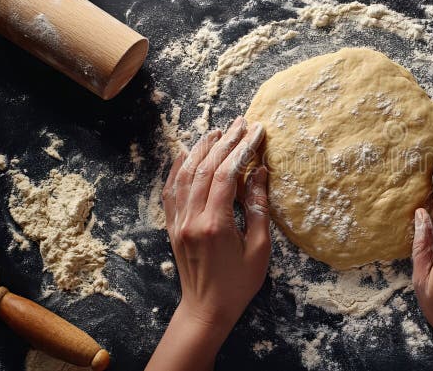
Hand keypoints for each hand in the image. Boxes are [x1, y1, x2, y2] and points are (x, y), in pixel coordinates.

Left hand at [146, 117, 270, 370]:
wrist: (206, 309)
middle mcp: (191, 219)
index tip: (257, 131)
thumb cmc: (239, 283)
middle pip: (206, 168)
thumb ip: (259, 208)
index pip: (228, 175)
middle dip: (225, 142)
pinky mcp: (172, 225)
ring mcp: (178, 221)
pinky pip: (171, 189)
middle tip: (241, 122)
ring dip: (202, 149)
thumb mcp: (259, 248)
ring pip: (185, 174)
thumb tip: (260, 171)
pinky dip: (179, 167)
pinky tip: (187, 152)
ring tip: (218, 131)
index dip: (242, 149)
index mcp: (215, 225)